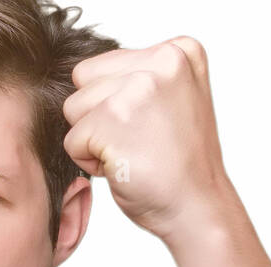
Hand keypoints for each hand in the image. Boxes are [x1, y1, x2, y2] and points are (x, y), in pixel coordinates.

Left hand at [63, 36, 234, 243]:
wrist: (198, 210)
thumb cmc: (181, 165)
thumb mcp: (174, 100)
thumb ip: (141, 76)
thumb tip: (83, 72)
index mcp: (180, 51)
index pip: (105, 64)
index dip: (115, 103)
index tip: (152, 127)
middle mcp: (162, 61)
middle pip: (84, 80)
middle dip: (99, 117)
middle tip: (140, 143)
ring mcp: (138, 89)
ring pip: (73, 108)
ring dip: (94, 139)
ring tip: (133, 154)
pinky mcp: (114, 120)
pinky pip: (72, 140)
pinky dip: (90, 162)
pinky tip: (125, 168)